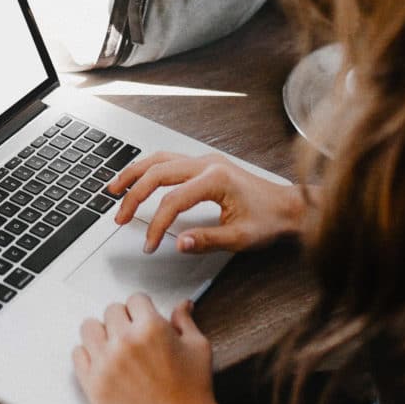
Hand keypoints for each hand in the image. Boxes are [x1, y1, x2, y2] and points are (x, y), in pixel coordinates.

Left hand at [73, 294, 216, 403]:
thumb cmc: (191, 391)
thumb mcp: (198, 349)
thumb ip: (185, 321)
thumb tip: (182, 305)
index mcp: (151, 328)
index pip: (135, 298)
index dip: (143, 308)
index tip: (144, 317)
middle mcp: (125, 341)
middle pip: (111, 310)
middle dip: (124, 319)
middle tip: (133, 334)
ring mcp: (106, 362)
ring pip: (89, 327)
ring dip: (102, 333)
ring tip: (114, 345)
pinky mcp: (93, 383)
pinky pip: (77, 354)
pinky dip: (88, 355)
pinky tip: (103, 361)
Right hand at [109, 152, 306, 253]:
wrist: (290, 207)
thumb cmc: (270, 220)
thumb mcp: (240, 238)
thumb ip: (207, 240)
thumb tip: (178, 243)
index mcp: (215, 179)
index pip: (172, 200)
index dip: (156, 224)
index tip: (149, 244)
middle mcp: (207, 163)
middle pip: (157, 172)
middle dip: (134, 195)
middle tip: (119, 217)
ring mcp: (205, 160)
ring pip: (159, 159)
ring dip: (134, 173)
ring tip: (114, 189)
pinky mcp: (204, 164)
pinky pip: (168, 159)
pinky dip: (148, 168)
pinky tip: (138, 178)